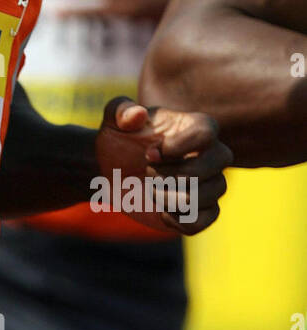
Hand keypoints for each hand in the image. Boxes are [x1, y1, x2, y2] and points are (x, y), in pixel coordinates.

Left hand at [94, 96, 231, 235]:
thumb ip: (119, 109)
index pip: (207, 131)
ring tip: (150, 190)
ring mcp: (208, 182)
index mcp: (192, 126)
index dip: (179, 146)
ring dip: (171, 197)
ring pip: (210, 194)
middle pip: (218, 163)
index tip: (150, 154)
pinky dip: (179, 220)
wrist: (111, 170)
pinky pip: (205, 219)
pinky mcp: (200, 209)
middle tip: (147, 172)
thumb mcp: (112, 118)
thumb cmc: (118, 138)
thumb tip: (137, 114)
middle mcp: (209, 153)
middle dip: (175, 173)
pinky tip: (161, 212)